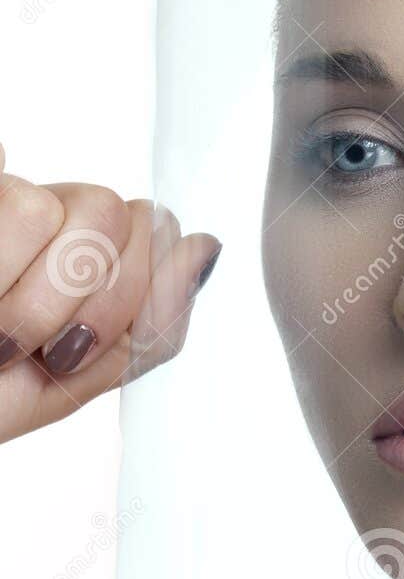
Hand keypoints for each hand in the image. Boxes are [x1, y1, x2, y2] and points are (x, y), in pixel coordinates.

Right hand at [0, 141, 220, 444]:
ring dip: (33, 301)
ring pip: (70, 208)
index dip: (126, 301)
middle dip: (84, 303)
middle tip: (27, 346)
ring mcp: (4, 195)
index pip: (158, 230)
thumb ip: (150, 325)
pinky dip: (4, 275)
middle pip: (119, 212)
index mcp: (81, 248)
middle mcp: (39, 209)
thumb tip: (209, 244)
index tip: (66, 353)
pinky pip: (20, 200)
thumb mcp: (72, 383)